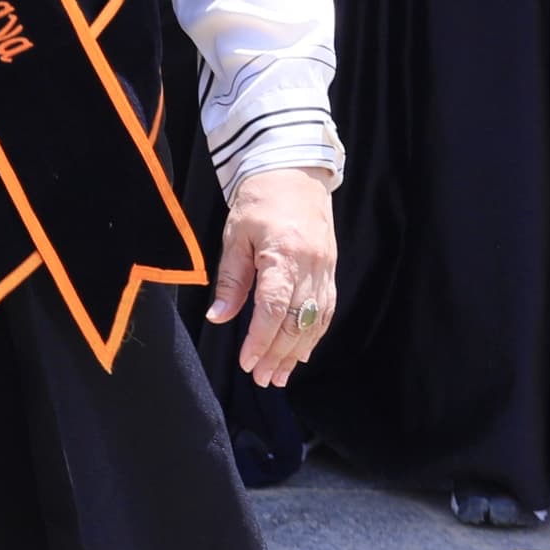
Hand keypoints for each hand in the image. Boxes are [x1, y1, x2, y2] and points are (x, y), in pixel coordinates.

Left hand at [206, 166, 341, 390]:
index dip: (261, 339)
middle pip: (297, 321)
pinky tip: (301, 353)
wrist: (294, 170)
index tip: (247, 362)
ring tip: (278, 376)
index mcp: (284, 254)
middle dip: (278, 354)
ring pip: (315, 321)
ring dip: (297, 352)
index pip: (274, 308)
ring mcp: (326, 269)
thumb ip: (231, 280)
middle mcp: (311, 266)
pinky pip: (326, 310)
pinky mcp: (331, 270)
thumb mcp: (235, 236)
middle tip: (260, 379)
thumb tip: (219, 318)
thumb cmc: (259, 200)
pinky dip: (313, 335)